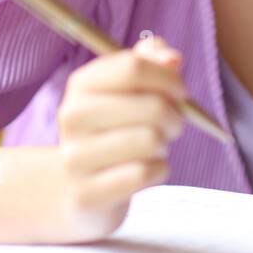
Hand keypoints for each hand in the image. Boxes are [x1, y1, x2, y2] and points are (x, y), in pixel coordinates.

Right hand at [51, 34, 186, 240]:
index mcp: (82, 84)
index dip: (169, 78)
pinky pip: (146, 173)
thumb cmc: (114, 131)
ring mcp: (75, 157)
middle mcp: (72, 116)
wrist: (75, 189)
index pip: (134, 67)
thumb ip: (152, 64)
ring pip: (152, 140)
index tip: (180, 91)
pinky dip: (158, 171)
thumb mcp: (128, 92)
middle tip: (171, 125)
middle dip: (176, 116)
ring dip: (164, 145)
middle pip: (153, 106)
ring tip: (151, 148)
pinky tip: (145, 171)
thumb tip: (172, 59)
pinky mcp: (87, 194)